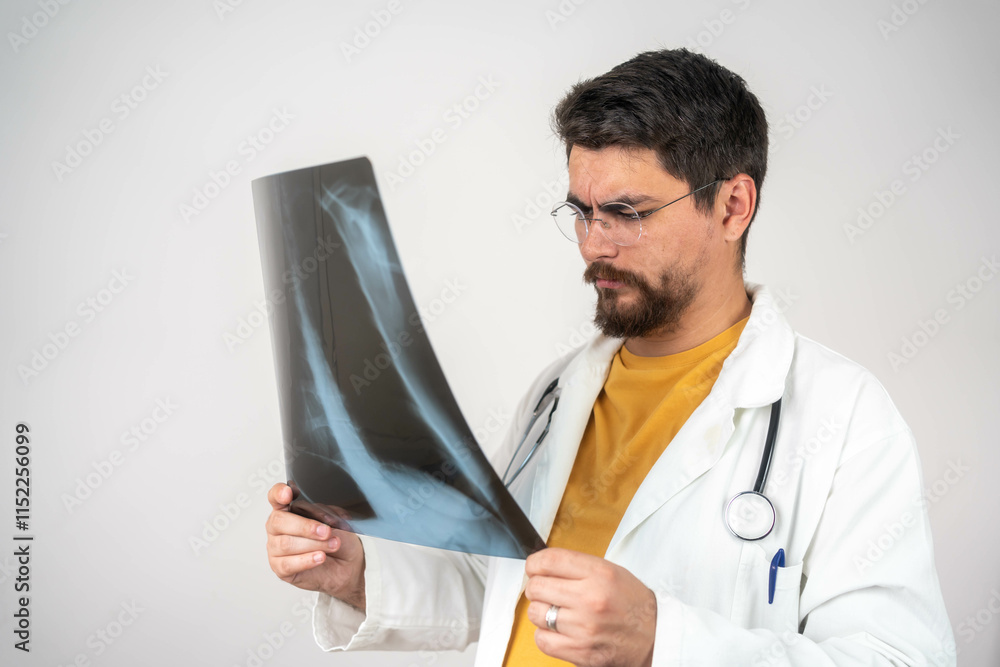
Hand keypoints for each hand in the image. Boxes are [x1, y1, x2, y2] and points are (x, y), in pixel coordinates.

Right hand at [265, 482, 366, 610]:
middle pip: (279, 521)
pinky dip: (307, 560)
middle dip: (305, 526)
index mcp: (289, 510)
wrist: (346, 565)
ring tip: (332, 546)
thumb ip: (323, 514)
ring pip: (286, 544)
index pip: (275, 497)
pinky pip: (288, 564)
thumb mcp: (336, 520)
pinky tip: (320, 557)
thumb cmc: (338, 540)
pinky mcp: (280, 568)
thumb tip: (318, 515)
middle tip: (326, 531)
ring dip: (313, 544)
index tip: (288, 493)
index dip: (278, 493)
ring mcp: (276, 548)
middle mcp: (278, 527)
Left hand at [524, 547, 656, 666]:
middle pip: (537, 587)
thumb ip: (577, 567)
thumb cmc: (632, 603)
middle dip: (537, 588)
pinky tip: (559, 630)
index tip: (534, 568)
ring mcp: (584, 627)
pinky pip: (542, 640)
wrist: (654, 637)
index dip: (534, 564)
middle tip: (547, 591)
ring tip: (557, 611)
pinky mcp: (581, 652)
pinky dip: (546, 635)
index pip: (549, 561)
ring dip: (541, 612)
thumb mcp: (611, 572)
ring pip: (536, 613)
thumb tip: (542, 566)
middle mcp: (590, 599)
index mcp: (599, 574)